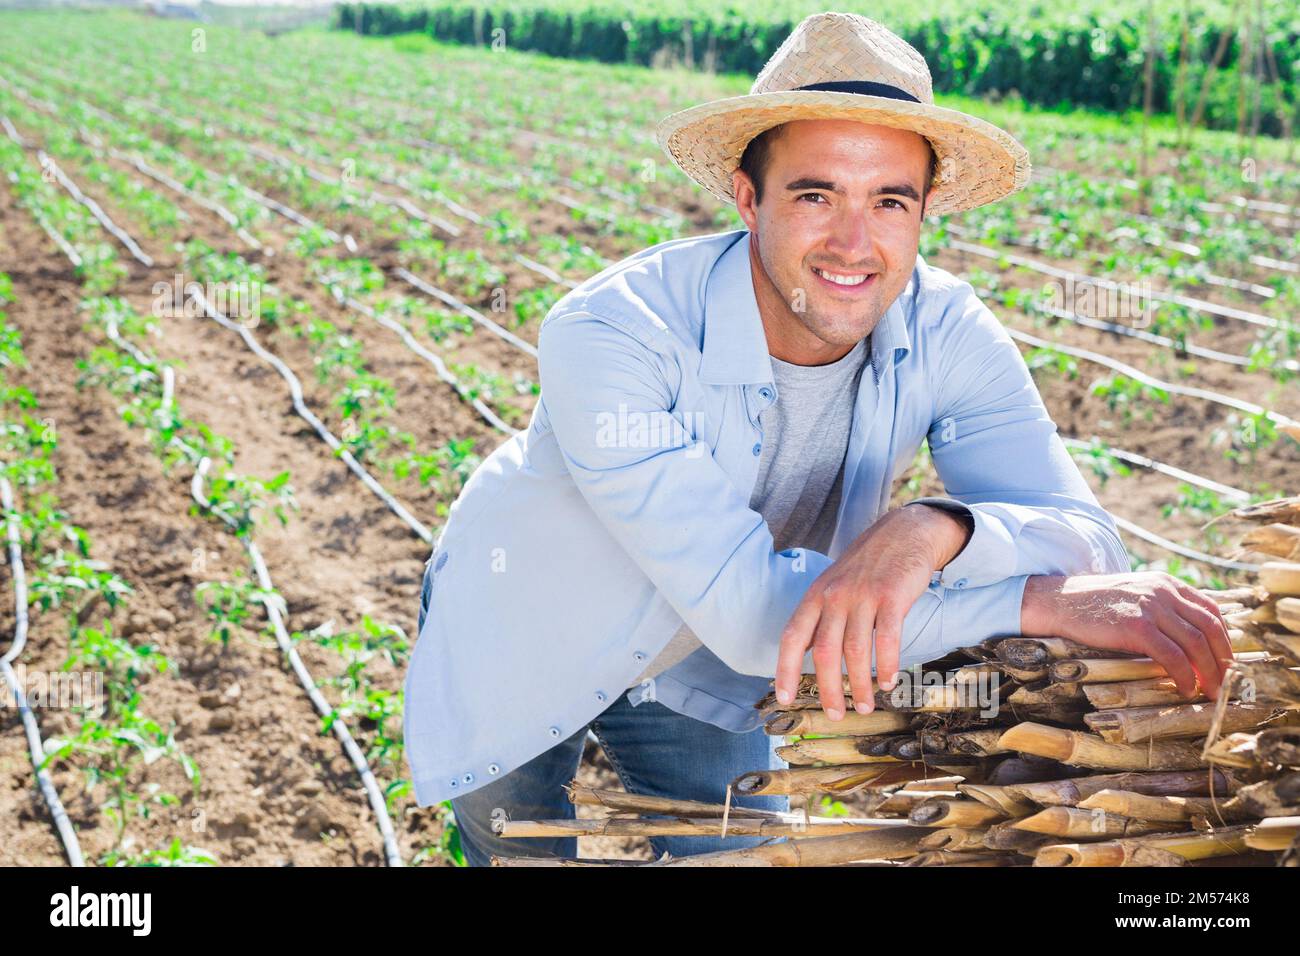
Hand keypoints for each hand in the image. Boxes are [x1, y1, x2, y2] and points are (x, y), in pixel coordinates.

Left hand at [774, 503, 972, 719]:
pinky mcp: (892, 596)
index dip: (785, 669)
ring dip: (860, 684)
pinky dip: (887, 664)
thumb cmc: (866, 567)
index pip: (793, 636)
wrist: (903, 532)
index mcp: (815, 596)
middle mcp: (834, 596)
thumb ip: (821, 617)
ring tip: (865, 706)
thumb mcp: (834, 585)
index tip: (784, 698)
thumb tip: (807, 655)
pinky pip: (887, 638)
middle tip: (834, 715)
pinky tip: (889, 681)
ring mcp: (863, 596)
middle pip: (824, 651)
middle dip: (827, 689)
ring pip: (855, 651)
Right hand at [1021, 572, 1233, 699]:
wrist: (1059, 602)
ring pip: (1196, 644)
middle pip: (1210, 628)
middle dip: (1222, 659)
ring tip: (1209, 692)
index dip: (1224, 639)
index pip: (1211, 610)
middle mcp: (1164, 592)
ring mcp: (1151, 607)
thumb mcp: (1134, 596)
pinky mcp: (1136, 626)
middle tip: (1225, 683)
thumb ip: (1160, 608)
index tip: (1224, 661)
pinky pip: (1172, 656)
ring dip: (1208, 673)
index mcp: (1166, 583)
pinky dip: (1183, 675)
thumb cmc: (1093, 604)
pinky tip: (1184, 689)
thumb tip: (1184, 640)